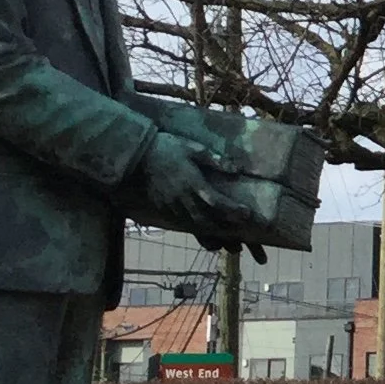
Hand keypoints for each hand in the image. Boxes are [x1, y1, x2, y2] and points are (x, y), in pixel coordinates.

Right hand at [139, 132, 254, 244]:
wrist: (137, 154)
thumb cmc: (168, 147)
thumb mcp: (194, 148)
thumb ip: (216, 160)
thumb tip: (237, 169)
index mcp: (192, 182)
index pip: (216, 202)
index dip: (233, 210)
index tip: (247, 213)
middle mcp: (182, 198)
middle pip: (206, 220)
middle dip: (224, 227)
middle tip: (240, 231)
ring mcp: (170, 205)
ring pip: (193, 224)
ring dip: (210, 232)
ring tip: (225, 236)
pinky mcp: (161, 207)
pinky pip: (180, 223)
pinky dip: (194, 229)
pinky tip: (203, 230)